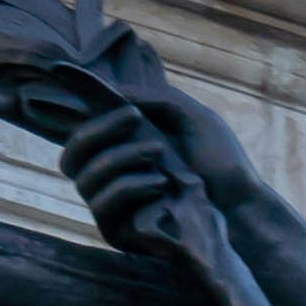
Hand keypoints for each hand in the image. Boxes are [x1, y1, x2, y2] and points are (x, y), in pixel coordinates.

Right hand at [54, 82, 259, 256]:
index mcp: (122, 148)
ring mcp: (113, 207)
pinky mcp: (120, 232)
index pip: (83, 132)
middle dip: (98, 129)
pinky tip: (160, 183)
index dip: (73, 106)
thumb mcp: (187, 116)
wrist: (240, 202)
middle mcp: (111, 177)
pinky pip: (102, 206)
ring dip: (120, 157)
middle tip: (133, 118)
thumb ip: (150, 100)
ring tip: (159, 154)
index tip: (65, 73)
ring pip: (84, 179)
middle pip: (72, 154)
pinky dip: (129, 187)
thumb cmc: (219, 160)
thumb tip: (109, 91)